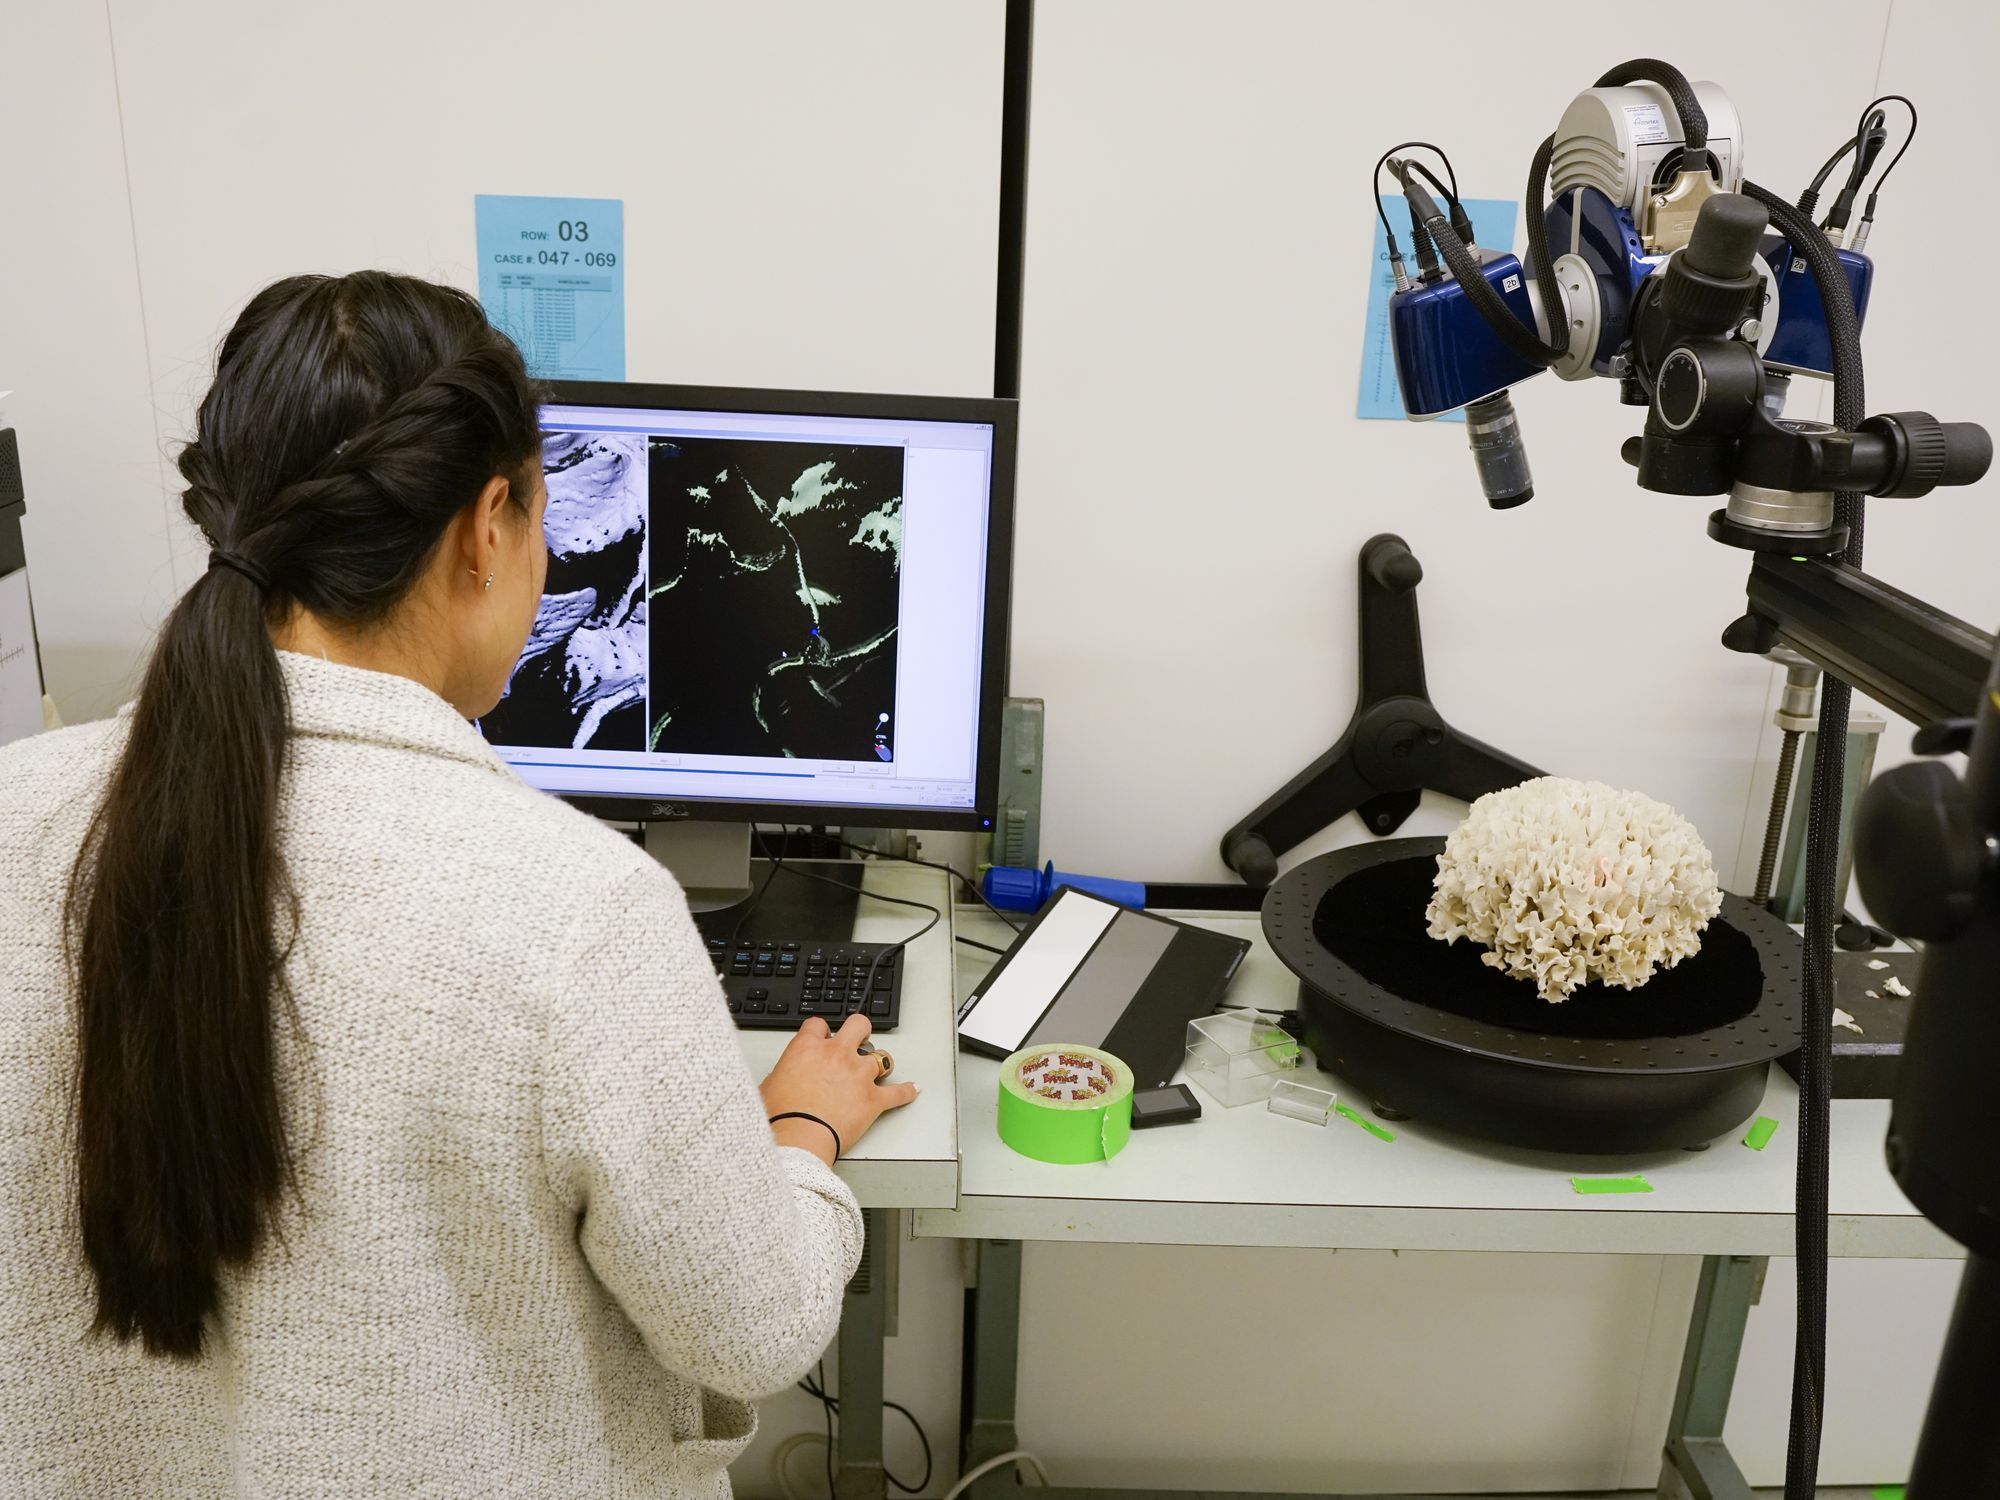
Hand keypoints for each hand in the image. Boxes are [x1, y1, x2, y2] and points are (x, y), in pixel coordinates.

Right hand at [761, 1012, 918, 1165]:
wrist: (798, 1139)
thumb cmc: (780, 1117)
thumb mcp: (768, 1086)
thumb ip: (784, 1073)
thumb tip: (785, 1077)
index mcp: (808, 1048)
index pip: (818, 1025)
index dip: (821, 1031)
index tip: (822, 1038)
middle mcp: (837, 1055)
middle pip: (859, 1025)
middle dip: (860, 1030)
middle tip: (859, 1038)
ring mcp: (858, 1075)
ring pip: (882, 1056)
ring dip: (880, 1062)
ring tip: (879, 1068)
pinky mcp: (873, 1099)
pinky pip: (898, 1092)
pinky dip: (906, 1092)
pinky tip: (912, 1090)